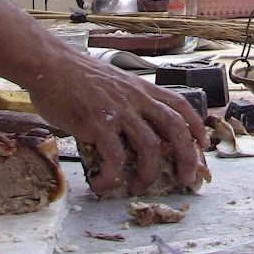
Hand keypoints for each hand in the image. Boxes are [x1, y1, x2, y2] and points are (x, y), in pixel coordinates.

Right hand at [27, 52, 207, 195]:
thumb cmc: (76, 77)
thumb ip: (127, 104)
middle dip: (188, 156)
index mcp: (142, 89)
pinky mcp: (99, 123)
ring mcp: (119, 111)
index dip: (195, 126)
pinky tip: (102, 184)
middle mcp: (137, 99)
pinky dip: (112, 176)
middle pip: (175, 128)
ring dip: (149, 174)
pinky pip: (115, 157)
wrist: (49, 65)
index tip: (203, 144)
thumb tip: (133, 132)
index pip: (180, 105)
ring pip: (150, 147)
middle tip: (186, 179)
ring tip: (137, 188)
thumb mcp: (113, 84)